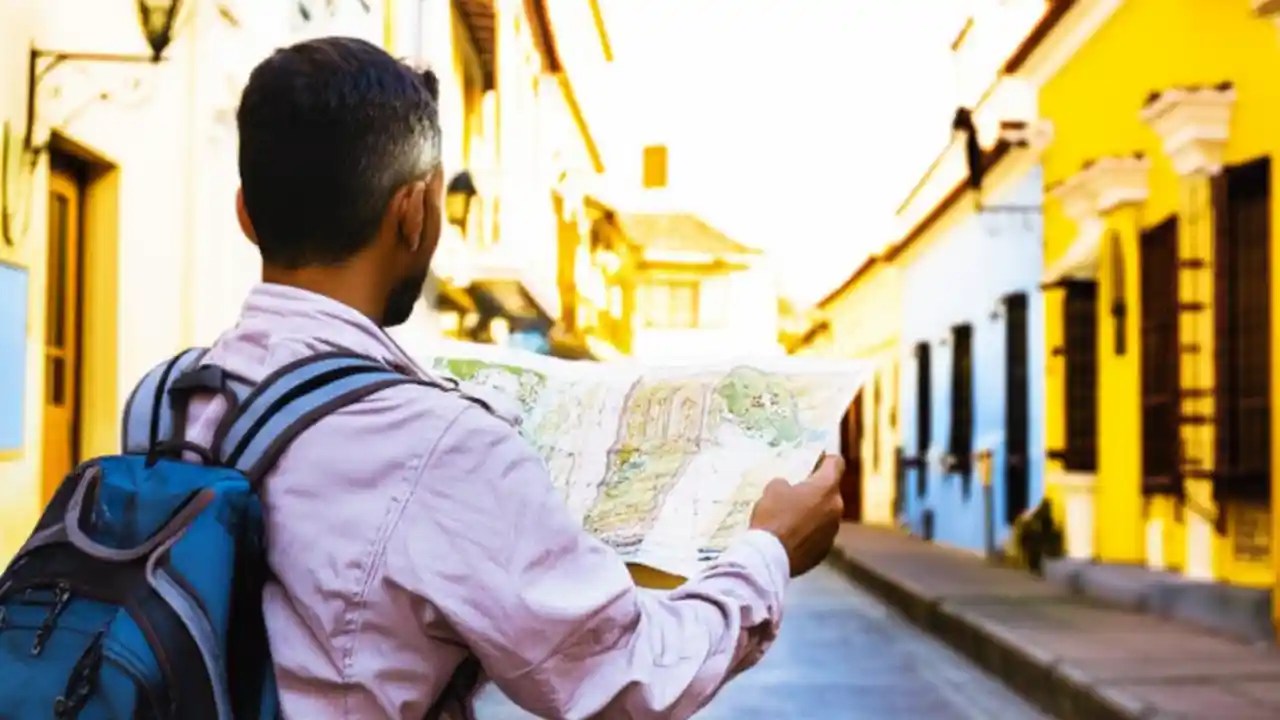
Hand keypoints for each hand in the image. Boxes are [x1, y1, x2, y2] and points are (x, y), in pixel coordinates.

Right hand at [748, 454, 844, 576]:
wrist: (770, 556)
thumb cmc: (773, 517)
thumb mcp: (772, 489)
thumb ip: (785, 483)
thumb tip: (788, 487)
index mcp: (826, 488)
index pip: (837, 464)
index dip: (826, 460)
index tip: (816, 461)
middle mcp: (836, 508)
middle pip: (830, 492)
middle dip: (816, 490)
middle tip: (797, 492)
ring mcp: (832, 531)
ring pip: (826, 514)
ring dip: (813, 513)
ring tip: (791, 517)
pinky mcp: (825, 550)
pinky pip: (819, 535)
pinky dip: (809, 533)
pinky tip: (791, 536)